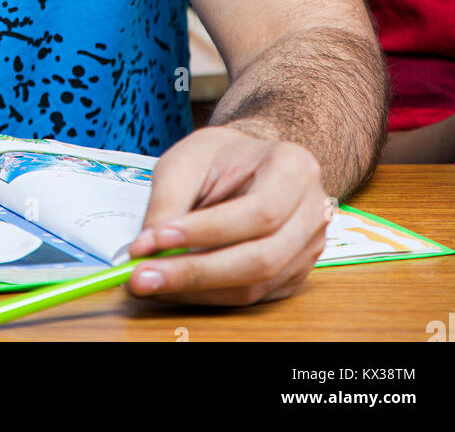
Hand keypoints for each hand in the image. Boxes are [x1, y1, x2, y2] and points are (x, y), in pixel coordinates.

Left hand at [126, 124, 329, 305]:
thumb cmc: (220, 156)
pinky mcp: (292, 276)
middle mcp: (312, 212)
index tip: (152, 240)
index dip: (206, 232)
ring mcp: (308, 249)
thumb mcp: (187, 159)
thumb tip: (146, 251)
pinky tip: (174, 283)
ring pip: (254, 286)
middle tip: (142, 277)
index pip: (259, 211)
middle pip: (262, 259)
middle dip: (196, 272)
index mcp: (294, 168)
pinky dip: (206, 296)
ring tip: (149, 281)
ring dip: (196, 290)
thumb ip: (167, 201)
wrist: (248, 163)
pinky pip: (249, 297)